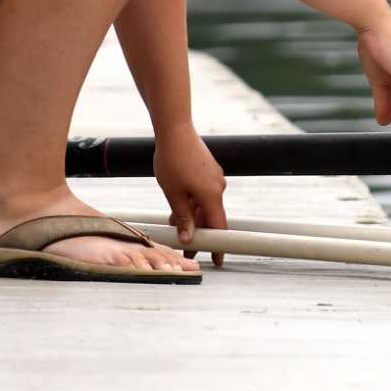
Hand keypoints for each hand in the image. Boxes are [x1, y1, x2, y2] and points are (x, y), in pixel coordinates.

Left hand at [152, 129, 228, 268]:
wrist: (175, 130)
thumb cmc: (173, 160)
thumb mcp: (173, 194)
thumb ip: (182, 218)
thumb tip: (188, 237)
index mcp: (212, 195)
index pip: (218, 227)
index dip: (218, 245)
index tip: (218, 260)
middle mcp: (218, 187)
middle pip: (212, 217)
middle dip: (199, 233)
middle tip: (187, 246)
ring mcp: (214, 178)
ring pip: (205, 205)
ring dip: (192, 217)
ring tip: (173, 224)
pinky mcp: (209, 171)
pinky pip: (203, 193)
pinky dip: (193, 203)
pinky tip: (178, 205)